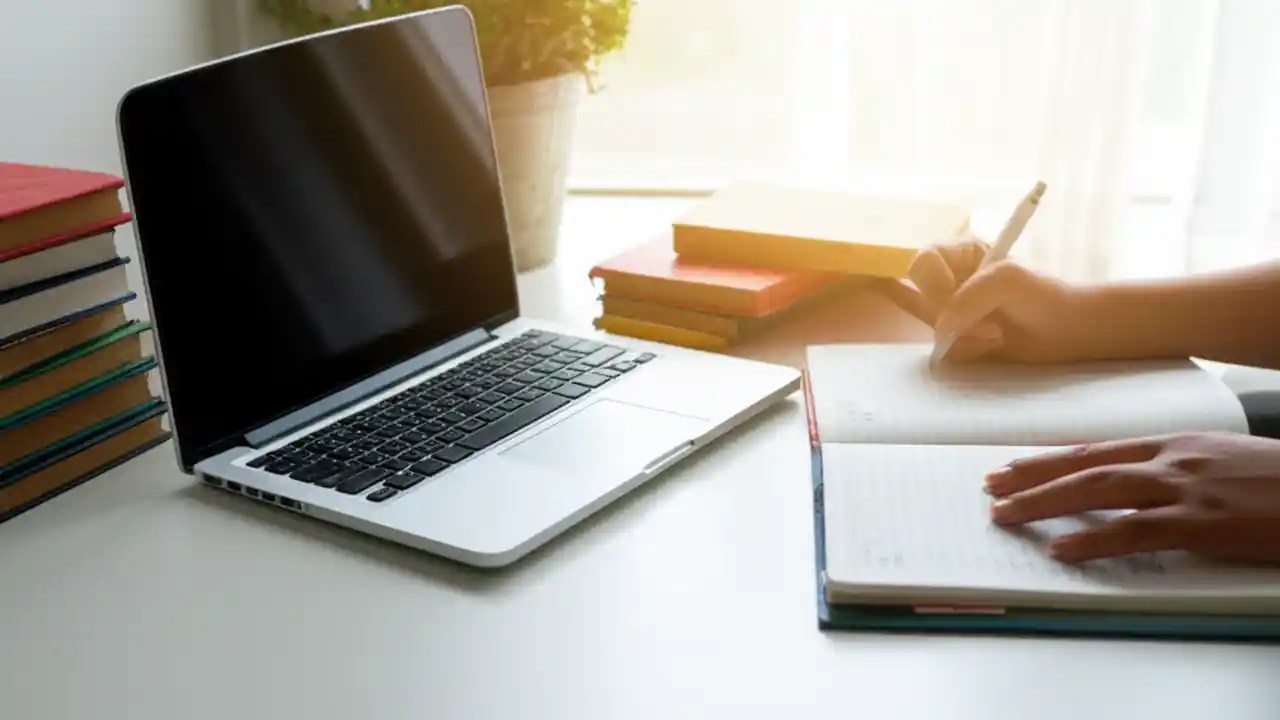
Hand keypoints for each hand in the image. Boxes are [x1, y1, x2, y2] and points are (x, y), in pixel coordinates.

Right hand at [881, 233, 1096, 362]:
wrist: (1070, 331)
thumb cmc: (1044, 294)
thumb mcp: (1008, 281)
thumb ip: (970, 297)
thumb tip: (942, 328)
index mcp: (961, 255)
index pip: (923, 262)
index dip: (930, 281)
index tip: (950, 297)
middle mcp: (950, 282)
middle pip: (919, 297)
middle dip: (948, 315)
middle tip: (984, 324)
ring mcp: (952, 313)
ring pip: (931, 327)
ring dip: (962, 336)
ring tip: (996, 335)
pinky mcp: (959, 341)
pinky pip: (943, 349)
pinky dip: (966, 351)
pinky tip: (991, 346)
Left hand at [985, 432, 1279, 563]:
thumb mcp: (1222, 462)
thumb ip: (1177, 469)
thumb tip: (1137, 485)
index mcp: (1176, 442)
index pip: (1095, 450)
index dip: (1048, 460)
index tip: (1010, 467)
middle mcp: (1172, 458)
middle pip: (1084, 466)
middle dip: (1031, 478)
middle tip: (990, 490)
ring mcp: (1187, 488)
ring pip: (1098, 491)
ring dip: (1045, 504)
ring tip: (1005, 516)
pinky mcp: (1205, 522)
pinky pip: (1135, 531)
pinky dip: (1093, 539)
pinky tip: (1061, 549)